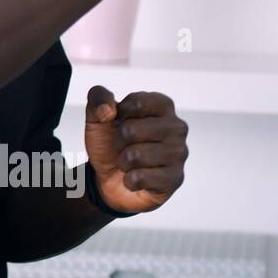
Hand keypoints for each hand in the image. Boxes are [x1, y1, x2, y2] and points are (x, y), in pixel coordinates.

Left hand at [84, 85, 187, 213]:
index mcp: (163, 106)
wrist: (108, 177)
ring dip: (123, 162)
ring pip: (135, 156)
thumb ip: (98, 97)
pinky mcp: (176, 178)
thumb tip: (108, 110)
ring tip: (130, 162)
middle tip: (123, 147)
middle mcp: (177, 127)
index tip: (120, 122)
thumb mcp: (97, 115)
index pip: (136, 103)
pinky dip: (129, 180)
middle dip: (118, 141)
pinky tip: (136, 178)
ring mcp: (179, 153)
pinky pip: (140, 178)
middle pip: (131, 130)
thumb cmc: (109, 142)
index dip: (118, 115)